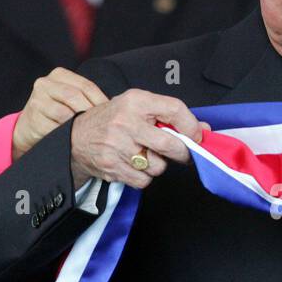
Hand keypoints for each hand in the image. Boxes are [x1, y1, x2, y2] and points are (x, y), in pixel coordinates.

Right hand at [13, 68, 107, 159]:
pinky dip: (68, 135)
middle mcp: (45, 83)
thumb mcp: (69, 99)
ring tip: (91, 134)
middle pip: (76, 97)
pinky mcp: (33, 118)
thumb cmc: (55, 113)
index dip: (102, 101)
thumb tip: (115, 106)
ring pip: (66, 113)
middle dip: (92, 113)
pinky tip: (76, 140)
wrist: (27, 128)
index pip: (87, 86)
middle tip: (105, 127)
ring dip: (80, 125)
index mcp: (59, 75)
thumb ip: (86, 97)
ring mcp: (37, 100)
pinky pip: (56, 128)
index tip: (114, 114)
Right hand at [69, 89, 207, 188]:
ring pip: (158, 166)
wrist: (77, 136)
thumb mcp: (138, 107)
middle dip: (182, 153)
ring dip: (157, 164)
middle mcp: (126, 122)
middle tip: (182, 153)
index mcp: (136, 101)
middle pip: (170, 145)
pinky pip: (143, 180)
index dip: (192, 126)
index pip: (175, 109)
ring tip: (146, 155)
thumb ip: (169, 115)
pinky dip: (144, 176)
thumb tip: (204, 130)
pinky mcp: (112, 166)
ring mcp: (118, 146)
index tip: (197, 136)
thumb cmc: (113, 120)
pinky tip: (135, 165)